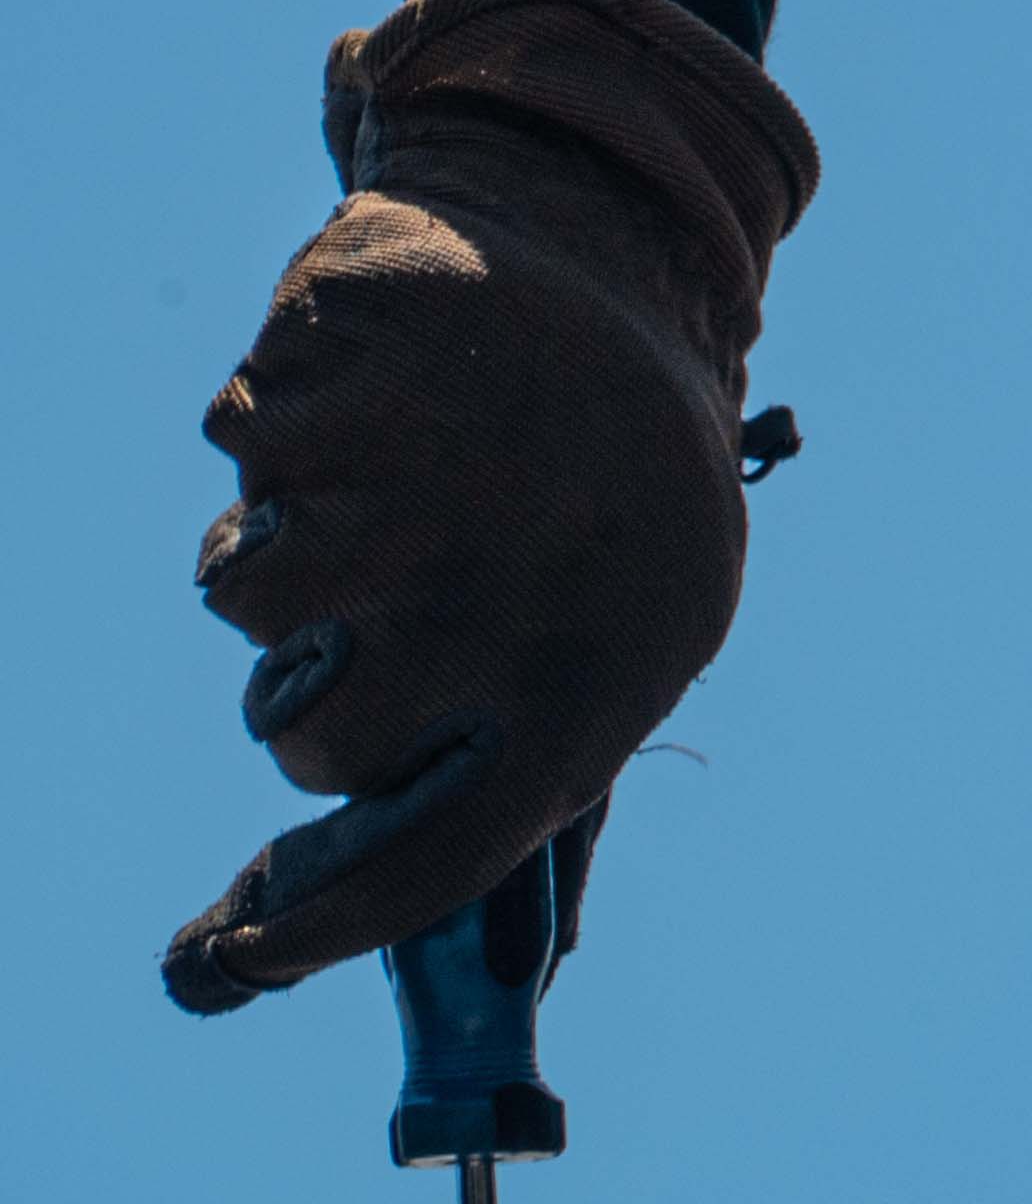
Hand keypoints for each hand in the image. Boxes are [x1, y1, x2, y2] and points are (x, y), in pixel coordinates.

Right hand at [160, 0, 811, 1013]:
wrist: (609, 245)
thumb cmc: (610, 471)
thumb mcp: (626, 616)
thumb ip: (514, 760)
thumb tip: (410, 945)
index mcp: (612, 667)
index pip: (444, 854)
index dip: (325, 924)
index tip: (233, 958)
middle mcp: (509, 596)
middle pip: (313, 738)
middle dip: (318, 687)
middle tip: (390, 596)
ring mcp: (412, 496)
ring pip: (251, 610)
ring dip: (290, 558)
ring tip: (398, 478)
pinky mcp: (333, 394)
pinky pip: (238, 475)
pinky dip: (280, 444)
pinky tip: (370, 397)